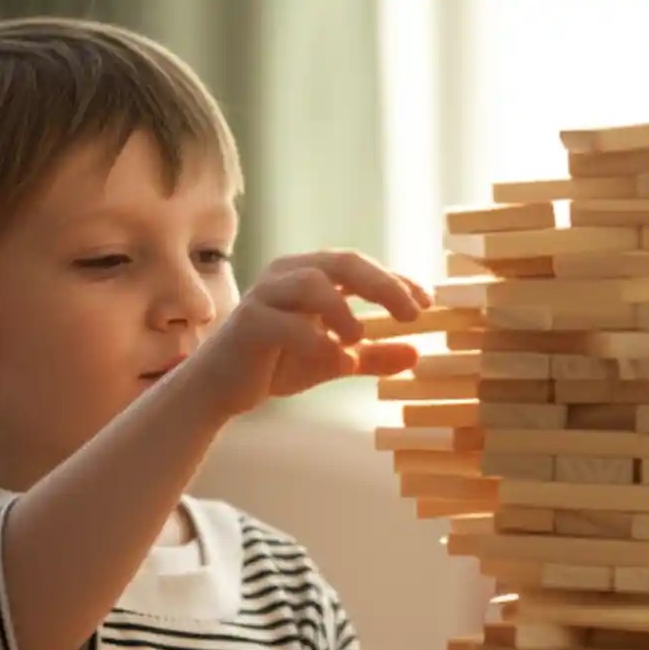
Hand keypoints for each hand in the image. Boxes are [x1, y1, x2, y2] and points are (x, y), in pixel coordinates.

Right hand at [207, 250, 430, 415]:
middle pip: (343, 262)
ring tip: (360, 338)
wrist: (222, 387)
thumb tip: (418, 354)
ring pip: (312, 283)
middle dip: (382, 285)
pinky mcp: (248, 323)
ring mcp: (266, 295)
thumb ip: (373, 355)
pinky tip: (339, 362)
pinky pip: (284, 323)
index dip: (396, 280)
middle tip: (412, 314)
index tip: (427, 303)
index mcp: (311, 274)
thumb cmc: (276, 363)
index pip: (361, 266)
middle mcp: (289, 274)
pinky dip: (316, 341)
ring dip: (344, 309)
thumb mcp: (335, 359)